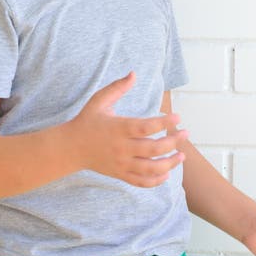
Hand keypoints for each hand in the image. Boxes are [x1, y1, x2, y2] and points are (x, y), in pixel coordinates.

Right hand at [68, 71, 189, 187]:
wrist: (70, 148)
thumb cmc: (87, 120)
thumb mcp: (99, 101)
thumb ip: (117, 87)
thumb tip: (134, 74)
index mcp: (118, 128)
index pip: (145, 127)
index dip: (163, 122)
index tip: (178, 117)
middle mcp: (121, 148)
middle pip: (152, 149)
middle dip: (173, 142)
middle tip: (185, 134)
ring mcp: (121, 163)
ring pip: (150, 168)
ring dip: (170, 163)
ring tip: (182, 155)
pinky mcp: (120, 174)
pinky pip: (141, 182)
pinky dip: (156, 181)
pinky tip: (167, 173)